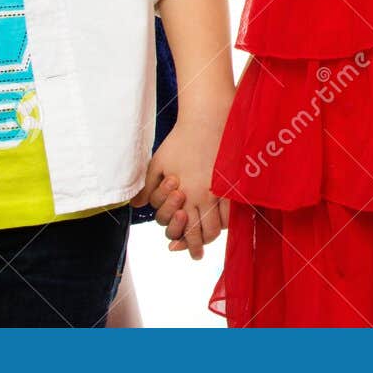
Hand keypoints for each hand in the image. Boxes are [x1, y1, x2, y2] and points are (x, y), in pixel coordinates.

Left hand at [133, 99, 229, 259]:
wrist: (206, 119)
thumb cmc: (179, 141)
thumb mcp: (157, 163)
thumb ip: (148, 188)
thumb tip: (138, 205)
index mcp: (184, 193)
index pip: (183, 230)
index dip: (180, 243)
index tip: (176, 248)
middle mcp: (203, 196)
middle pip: (203, 234)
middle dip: (197, 247)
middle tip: (196, 254)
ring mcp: (220, 190)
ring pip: (220, 226)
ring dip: (212, 235)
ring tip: (208, 238)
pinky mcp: (234, 183)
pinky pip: (234, 211)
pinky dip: (228, 220)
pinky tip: (222, 220)